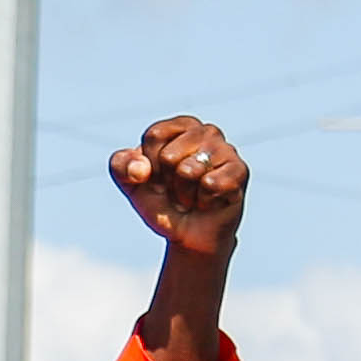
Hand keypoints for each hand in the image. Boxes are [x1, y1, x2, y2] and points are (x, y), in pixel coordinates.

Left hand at [110, 116, 245, 256]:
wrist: (188, 235)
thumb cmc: (162, 203)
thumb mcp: (131, 184)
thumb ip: (120, 166)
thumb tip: (141, 169)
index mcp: (180, 126)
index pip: (154, 135)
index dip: (149, 165)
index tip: (157, 176)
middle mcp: (206, 131)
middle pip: (169, 156)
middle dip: (167, 182)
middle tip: (178, 190)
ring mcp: (226, 149)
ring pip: (188, 171)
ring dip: (184, 193)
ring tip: (193, 195)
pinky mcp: (240, 171)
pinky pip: (209, 184)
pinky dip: (203, 200)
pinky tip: (210, 201)